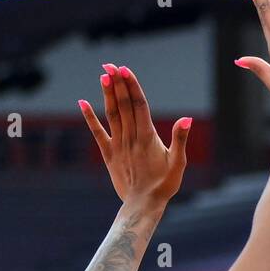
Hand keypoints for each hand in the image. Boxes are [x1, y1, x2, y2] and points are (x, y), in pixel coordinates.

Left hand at [79, 64, 190, 207]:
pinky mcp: (109, 155)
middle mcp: (131, 138)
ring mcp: (118, 146)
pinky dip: (90, 118)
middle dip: (118, 84)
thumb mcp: (178, 163)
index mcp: (148, 137)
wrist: (143, 205)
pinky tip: (82, 103)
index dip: (131, 86)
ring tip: (103, 76)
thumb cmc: (164, 185)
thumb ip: (180, 139)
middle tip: (111, 65)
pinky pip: (98, 133)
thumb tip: (187, 119)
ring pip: (112, 115)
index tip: (125, 70)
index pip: (139, 105)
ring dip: (108, 95)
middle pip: (124, 105)